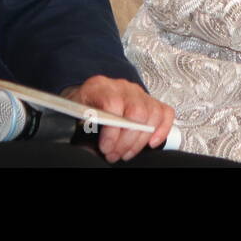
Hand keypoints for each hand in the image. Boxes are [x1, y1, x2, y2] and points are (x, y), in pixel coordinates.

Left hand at [61, 76, 175, 162]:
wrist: (88, 97)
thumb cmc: (83, 107)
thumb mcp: (75, 116)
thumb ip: (81, 132)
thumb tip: (90, 151)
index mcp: (100, 86)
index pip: (113, 103)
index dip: (112, 129)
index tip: (106, 147)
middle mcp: (122, 87)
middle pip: (137, 111)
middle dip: (126, 140)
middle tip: (114, 154)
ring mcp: (138, 93)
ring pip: (152, 114)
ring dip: (140, 140)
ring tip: (126, 152)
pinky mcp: (150, 101)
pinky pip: (165, 113)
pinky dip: (162, 130)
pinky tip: (151, 142)